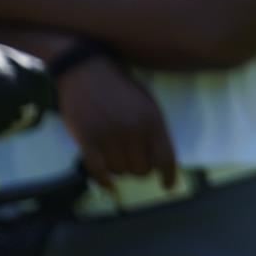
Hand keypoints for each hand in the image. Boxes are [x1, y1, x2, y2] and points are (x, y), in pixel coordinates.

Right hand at [53, 55, 178, 191]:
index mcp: (152, 119)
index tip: (167, 186)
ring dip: (118, 168)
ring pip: (120, 171)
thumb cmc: (119, 85)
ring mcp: (109, 135)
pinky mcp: (87, 139)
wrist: (86, 69)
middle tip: (132, 158)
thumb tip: (160, 159)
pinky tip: (107, 181)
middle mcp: (133, 130)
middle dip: (138, 168)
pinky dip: (103, 180)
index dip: (169, 175)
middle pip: (142, 170)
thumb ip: (153, 129)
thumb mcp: (146, 102)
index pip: (165, 157)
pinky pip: (98, 171)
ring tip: (114, 154)